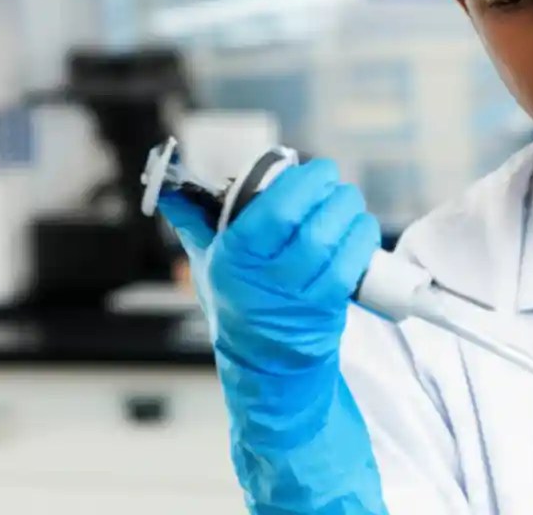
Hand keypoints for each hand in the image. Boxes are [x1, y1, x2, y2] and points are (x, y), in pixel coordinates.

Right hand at [205, 158, 378, 382]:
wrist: (263, 362)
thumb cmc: (235, 301)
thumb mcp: (205, 261)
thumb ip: (192, 219)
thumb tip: (171, 185)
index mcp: (234, 257)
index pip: (274, 211)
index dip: (301, 183)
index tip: (312, 170)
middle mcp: (267, 277)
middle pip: (312, 224)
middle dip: (331, 193)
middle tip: (332, 183)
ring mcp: (299, 294)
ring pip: (336, 241)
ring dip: (350, 212)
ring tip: (347, 202)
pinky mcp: (327, 307)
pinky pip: (353, 264)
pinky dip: (362, 239)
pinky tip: (359, 228)